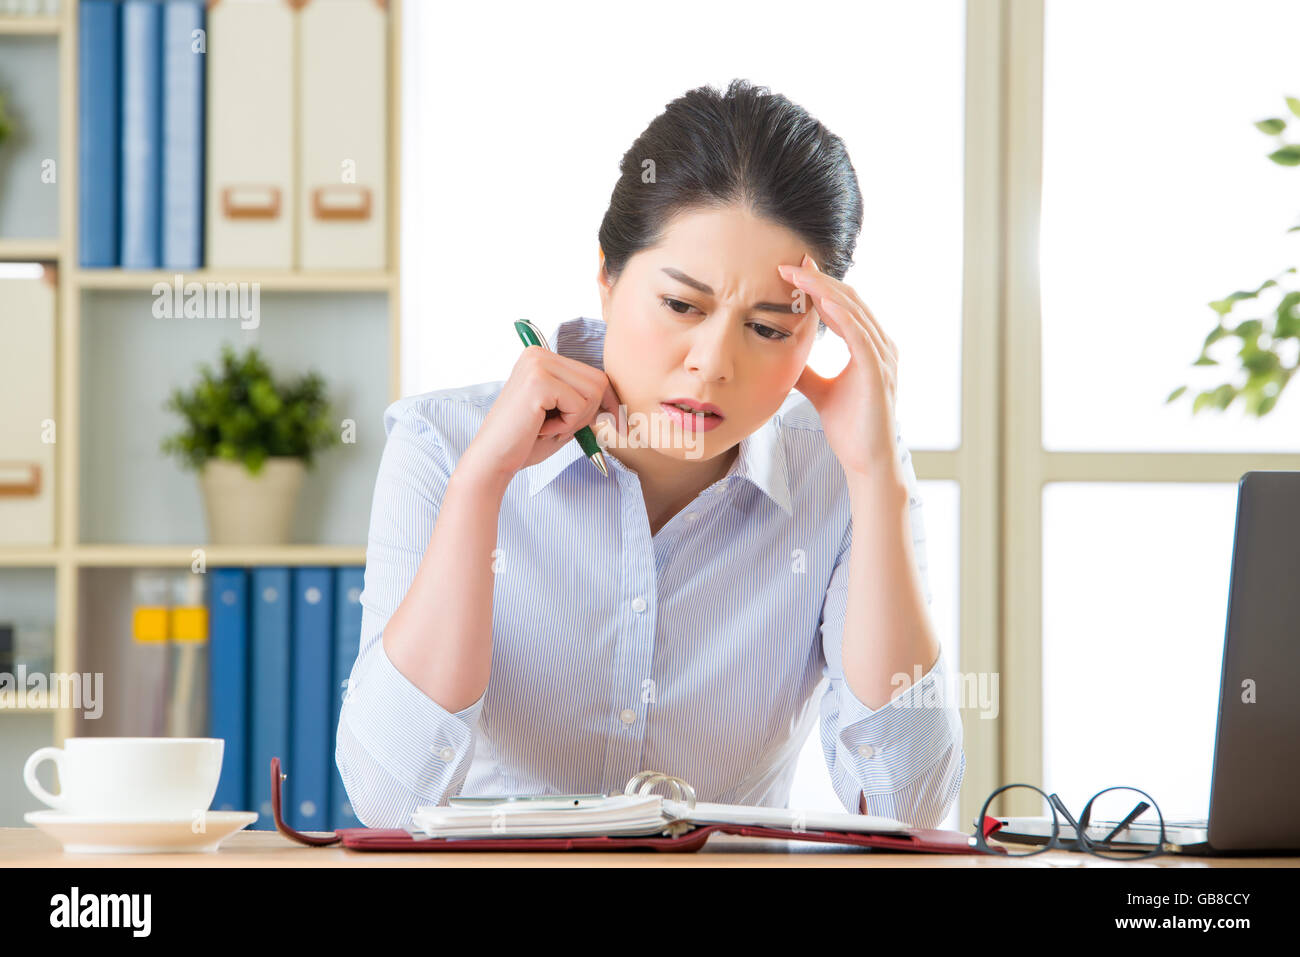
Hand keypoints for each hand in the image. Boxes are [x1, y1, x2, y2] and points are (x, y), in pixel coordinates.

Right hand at [458, 345, 619, 485]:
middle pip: (599, 380)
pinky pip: (579, 404)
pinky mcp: (538, 382)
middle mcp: (538, 354)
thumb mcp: (563, 415)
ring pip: (593, 392)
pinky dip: (568, 425)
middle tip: (562, 429)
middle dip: (590, 413)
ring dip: (577, 420)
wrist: (493, 460)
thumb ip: (585, 402)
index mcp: (542, 358)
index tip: (618, 425)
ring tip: (549, 427)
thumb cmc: (526, 441)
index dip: (608, 403)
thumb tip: (619, 400)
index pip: (594, 374)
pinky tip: (543, 428)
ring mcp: (537, 365)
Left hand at [779, 254, 901, 481]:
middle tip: (791, 262)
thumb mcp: (820, 391)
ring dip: (825, 291)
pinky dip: (843, 317)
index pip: (844, 306)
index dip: (820, 286)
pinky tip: (824, 303)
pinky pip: (860, 338)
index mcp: (869, 347)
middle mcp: (880, 347)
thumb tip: (786, 357)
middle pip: (849, 301)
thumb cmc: (850, 428)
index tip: (793, 270)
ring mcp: (882, 359)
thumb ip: (807, 371)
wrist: (867, 462)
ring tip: (799, 275)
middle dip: (820, 280)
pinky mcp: (878, 374)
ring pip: (854, 312)